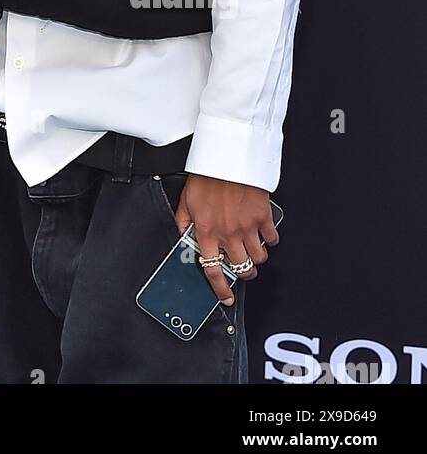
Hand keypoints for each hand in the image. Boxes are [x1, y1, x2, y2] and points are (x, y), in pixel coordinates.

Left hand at [175, 173, 279, 305]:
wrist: (228, 156)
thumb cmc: (207, 175)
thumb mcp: (186, 198)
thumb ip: (183, 220)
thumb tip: (182, 236)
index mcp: (207, 231)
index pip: (213, 270)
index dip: (220, 289)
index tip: (226, 297)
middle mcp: (228, 233)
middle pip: (241, 268)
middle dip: (243, 273)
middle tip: (242, 268)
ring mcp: (247, 226)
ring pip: (258, 258)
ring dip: (256, 259)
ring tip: (252, 251)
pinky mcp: (263, 216)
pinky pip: (272, 239)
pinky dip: (270, 240)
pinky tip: (265, 234)